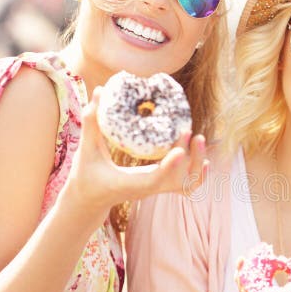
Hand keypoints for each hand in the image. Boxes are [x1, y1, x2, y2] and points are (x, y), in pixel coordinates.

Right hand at [65, 86, 208, 212]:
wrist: (90, 200)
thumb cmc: (86, 175)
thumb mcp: (86, 149)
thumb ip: (92, 122)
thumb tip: (99, 91)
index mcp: (129, 183)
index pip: (154, 179)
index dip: (170, 166)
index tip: (181, 149)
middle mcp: (147, 188)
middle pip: (178, 181)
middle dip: (190, 159)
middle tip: (191, 133)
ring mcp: (156, 189)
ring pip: (187, 184)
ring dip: (197, 163)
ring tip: (198, 138)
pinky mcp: (160, 186)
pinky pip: (186, 186)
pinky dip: (198, 174)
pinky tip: (204, 159)